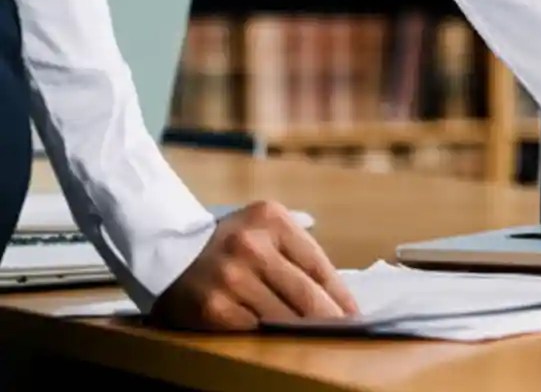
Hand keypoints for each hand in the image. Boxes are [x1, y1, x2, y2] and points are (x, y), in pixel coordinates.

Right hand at [150, 200, 358, 330]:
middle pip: (307, 295)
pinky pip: (256, 330)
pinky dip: (273, 338)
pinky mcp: (214, 308)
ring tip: (321, 340)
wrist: (165, 251)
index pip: (319, 265)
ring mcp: (231, 277)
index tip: (355, 313)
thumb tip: (338, 298)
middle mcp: (250, 245)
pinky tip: (283, 342)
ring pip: (285, 316)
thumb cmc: (227, 244)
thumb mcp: (262, 230)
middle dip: (331, 319)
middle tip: (347, 333)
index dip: (341, 294)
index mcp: (270, 220)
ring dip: (306, 332)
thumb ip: (296, 255)